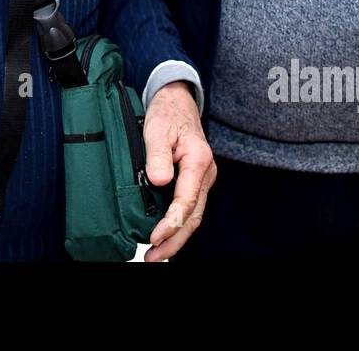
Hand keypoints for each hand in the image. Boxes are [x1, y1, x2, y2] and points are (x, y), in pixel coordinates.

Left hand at [142, 81, 215, 261]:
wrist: (177, 101)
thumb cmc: (167, 113)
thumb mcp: (157, 128)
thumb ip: (157, 154)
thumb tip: (159, 181)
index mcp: (198, 161)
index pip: (187, 200)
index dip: (171, 222)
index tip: (155, 237)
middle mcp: (205, 173)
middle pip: (194, 216)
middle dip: (175, 240)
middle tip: (153, 256)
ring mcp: (202, 179)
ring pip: (194, 216)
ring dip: (177, 237)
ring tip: (156, 254)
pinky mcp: (195, 181)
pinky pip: (190, 208)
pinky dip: (179, 225)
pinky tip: (165, 236)